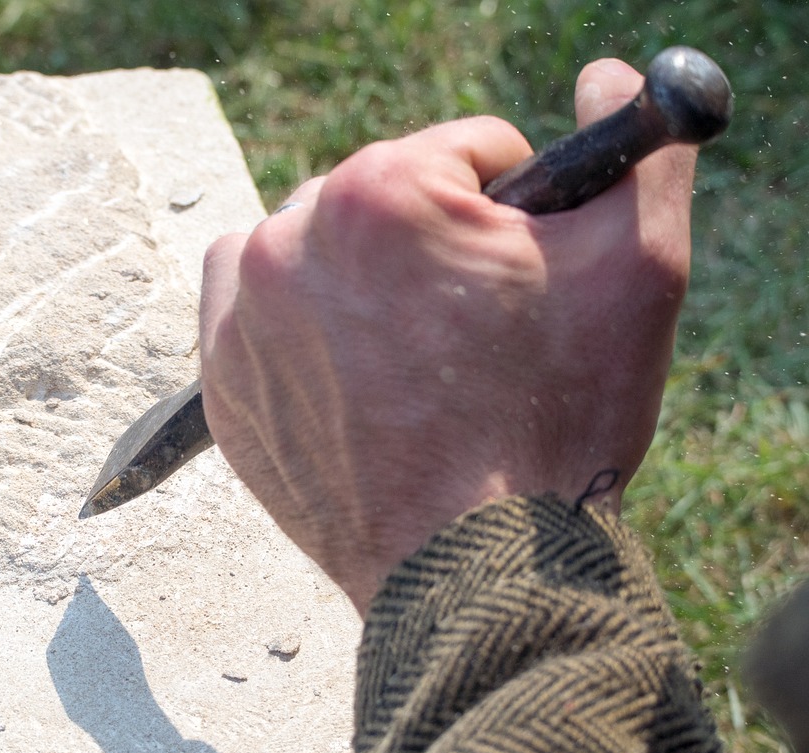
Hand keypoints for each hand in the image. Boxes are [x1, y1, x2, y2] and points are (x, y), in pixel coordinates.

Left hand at [198, 60, 697, 614]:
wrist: (474, 571)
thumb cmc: (551, 425)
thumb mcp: (632, 272)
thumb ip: (630, 154)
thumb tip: (607, 81)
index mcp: (379, 193)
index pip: (464, 153)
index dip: (512, 207)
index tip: (519, 272)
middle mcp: (286, 242)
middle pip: (378, 200)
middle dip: (428, 245)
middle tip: (469, 328)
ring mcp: (240, 320)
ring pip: (308, 250)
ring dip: (355, 277)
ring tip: (410, 352)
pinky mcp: (220, 386)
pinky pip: (254, 319)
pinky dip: (298, 330)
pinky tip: (353, 377)